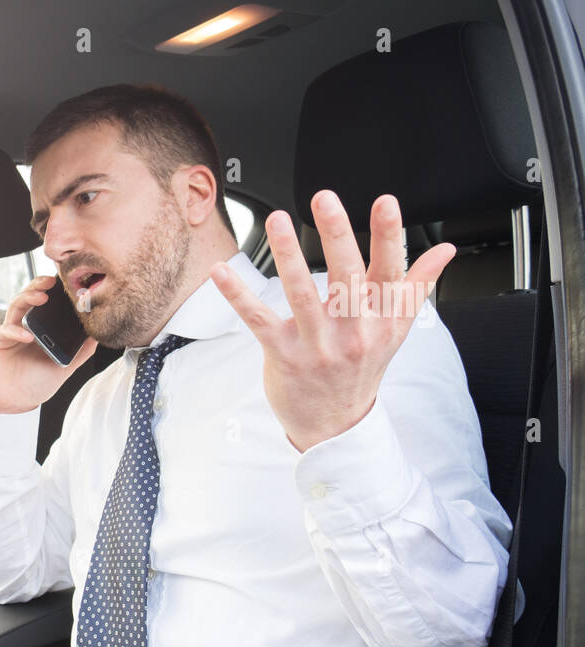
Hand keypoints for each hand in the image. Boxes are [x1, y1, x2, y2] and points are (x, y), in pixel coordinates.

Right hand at [0, 274, 97, 414]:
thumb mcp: (64, 368)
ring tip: (42, 298)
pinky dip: (16, 331)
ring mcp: (9, 332)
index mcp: (39, 329)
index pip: (46, 304)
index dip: (54, 291)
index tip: (67, 284)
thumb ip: (80, 352)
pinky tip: (28, 336)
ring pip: (16, 306)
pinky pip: (5, 330)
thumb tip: (96, 337)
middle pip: (29, 298)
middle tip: (51, 281)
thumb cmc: (35, 385)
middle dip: (39, 285)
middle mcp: (23, 326)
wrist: (15, 405)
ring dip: (28, 298)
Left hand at [210, 191, 455, 451]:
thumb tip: (445, 251)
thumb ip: (415, 286)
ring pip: (302, 294)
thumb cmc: (362, 369)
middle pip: (346, 276)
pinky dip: (238, 295)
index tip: (385, 203)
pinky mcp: (284, 356)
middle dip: (336, 235)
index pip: (389, 271)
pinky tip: (222, 272)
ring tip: (277, 221)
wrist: (335, 426)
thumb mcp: (395, 330)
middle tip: (325, 199)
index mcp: (381, 318)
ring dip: (288, 255)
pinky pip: (258, 320)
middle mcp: (352, 331)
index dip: (389, 237)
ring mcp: (317, 345)